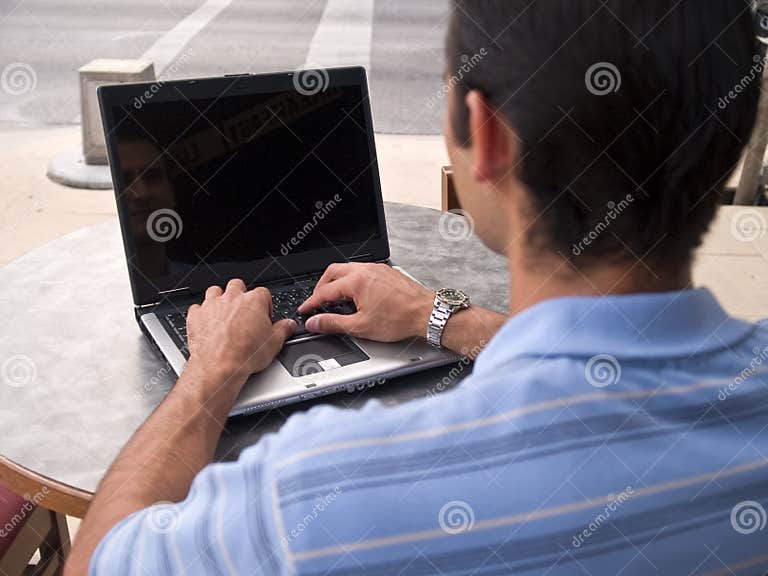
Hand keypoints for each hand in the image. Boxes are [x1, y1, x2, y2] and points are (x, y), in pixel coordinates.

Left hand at [186, 279, 295, 382]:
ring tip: (224, 313)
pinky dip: (202, 313)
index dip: (265, 304)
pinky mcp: (196, 316)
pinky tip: (207, 322)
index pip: (263, 293)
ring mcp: (212, 305)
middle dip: (241, 295)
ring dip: (219, 299)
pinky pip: (197, 308)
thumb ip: (283, 330)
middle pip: (237, 285)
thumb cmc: (244, 354)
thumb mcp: (274, 343)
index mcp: (253, 301)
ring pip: (215, 291)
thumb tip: (288, 325)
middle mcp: (232, 298)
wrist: (219, 367)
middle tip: (244, 311)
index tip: (263, 315)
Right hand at [298, 263, 433, 341]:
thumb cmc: (400, 318)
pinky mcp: (386, 272)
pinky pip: (362, 271)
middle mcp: (366, 270)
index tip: (305, 310)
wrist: (426, 313)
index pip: (325, 291)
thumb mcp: (361, 326)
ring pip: (348, 269)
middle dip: (321, 287)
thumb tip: (315, 322)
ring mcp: (377, 269)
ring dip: (337, 282)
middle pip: (333, 272)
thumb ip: (333, 323)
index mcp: (356, 281)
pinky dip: (352, 280)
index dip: (312, 302)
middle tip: (317, 302)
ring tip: (334, 297)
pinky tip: (355, 293)